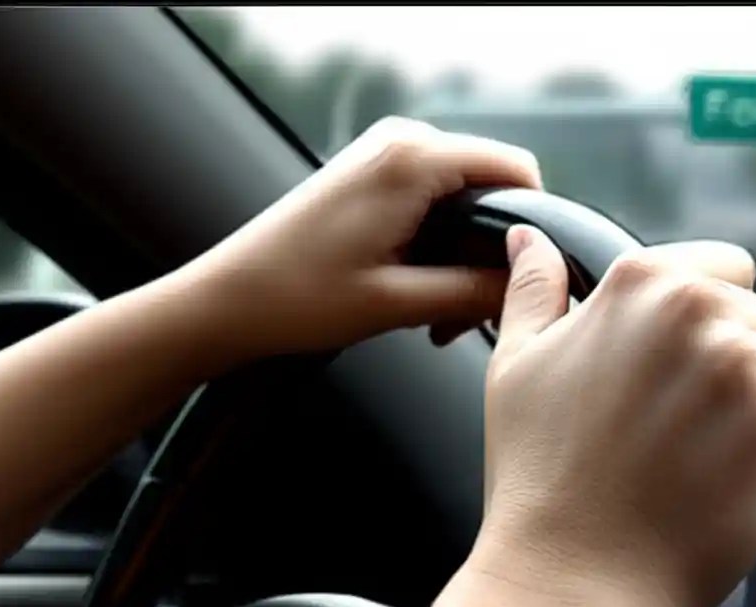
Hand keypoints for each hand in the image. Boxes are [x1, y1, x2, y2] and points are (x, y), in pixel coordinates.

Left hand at [179, 116, 541, 361]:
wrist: (225, 300)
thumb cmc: (293, 297)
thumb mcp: (397, 304)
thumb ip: (473, 293)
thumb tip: (526, 289)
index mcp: (411, 159)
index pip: (516, 169)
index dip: (531, 226)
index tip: (519, 280)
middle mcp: (400, 141)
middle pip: (491, 186)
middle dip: (490, 251)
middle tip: (464, 315)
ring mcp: (383, 154)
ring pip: (464, 199)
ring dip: (462, 257)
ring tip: (435, 314)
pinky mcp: (371, 173)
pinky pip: (433, 201)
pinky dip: (437, 246)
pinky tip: (414, 292)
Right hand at [474, 225, 755, 606]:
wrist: (574, 578)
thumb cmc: (540, 476)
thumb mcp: (517, 366)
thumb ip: (533, 291)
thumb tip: (530, 239)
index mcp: (643, 282)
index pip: (729, 270)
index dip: (711, 320)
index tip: (678, 372)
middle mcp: (703, 313)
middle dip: (740, 370)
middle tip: (681, 431)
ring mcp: (750, 372)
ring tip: (699, 466)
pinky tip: (724, 495)